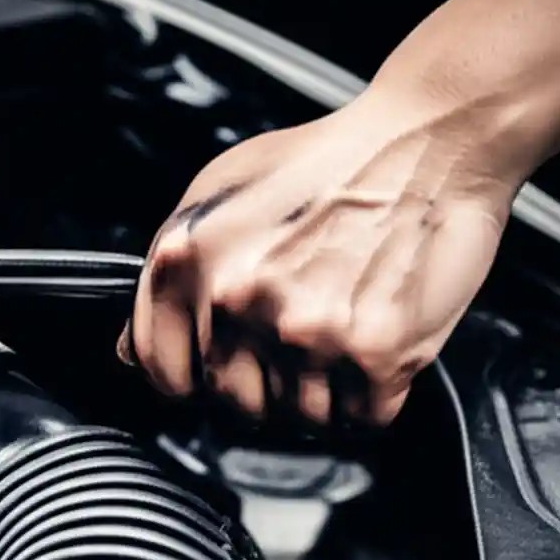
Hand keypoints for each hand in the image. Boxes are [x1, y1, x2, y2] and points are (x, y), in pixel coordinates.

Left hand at [119, 91, 521, 425]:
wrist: (426, 140)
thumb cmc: (324, 162)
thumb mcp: (217, 194)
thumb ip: (169, 273)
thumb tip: (132, 350)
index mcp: (188, 263)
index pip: (162, 369)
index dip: (190, 379)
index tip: (212, 373)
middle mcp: (239, 301)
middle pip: (232, 401)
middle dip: (263, 386)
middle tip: (294, 347)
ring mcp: (306, 331)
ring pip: (299, 418)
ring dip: (320, 395)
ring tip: (338, 338)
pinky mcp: (375, 351)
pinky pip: (362, 418)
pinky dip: (370, 400)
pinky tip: (373, 349)